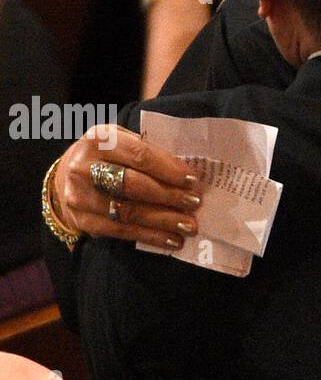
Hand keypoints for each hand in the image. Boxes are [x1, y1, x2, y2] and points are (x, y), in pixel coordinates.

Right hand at [51, 125, 202, 249]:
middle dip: (169, 196)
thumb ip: (147, 151)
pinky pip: (121, 231)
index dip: (168, 170)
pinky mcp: (82, 220)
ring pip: (129, 211)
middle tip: (194, 204)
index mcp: (98, 139)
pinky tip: (171, 240)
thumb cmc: (106, 156)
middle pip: (134, 185)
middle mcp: (84, 166)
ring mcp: (80, 196)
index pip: (139, 156)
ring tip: (189, 226)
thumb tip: (186, 174)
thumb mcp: (121, 141)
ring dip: (163, 221)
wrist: (67, 177)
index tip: (192, 181)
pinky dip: (150, 236)